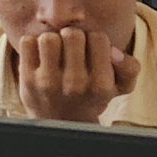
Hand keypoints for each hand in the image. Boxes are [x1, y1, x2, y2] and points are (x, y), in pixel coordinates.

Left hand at [16, 27, 138, 123]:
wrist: (61, 122)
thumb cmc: (92, 96)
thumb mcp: (120, 86)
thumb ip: (129, 67)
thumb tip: (114, 51)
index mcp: (100, 84)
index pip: (98, 38)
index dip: (93, 39)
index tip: (90, 51)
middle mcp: (75, 84)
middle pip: (72, 34)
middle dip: (72, 36)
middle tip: (71, 49)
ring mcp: (48, 83)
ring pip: (49, 37)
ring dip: (52, 39)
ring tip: (56, 51)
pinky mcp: (27, 79)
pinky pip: (27, 42)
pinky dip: (33, 43)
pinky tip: (40, 55)